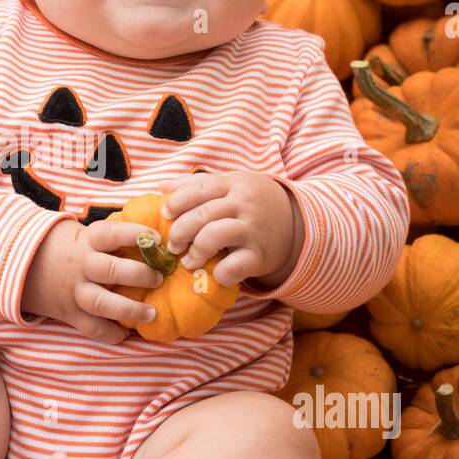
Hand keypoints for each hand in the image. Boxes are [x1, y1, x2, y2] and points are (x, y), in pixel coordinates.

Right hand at [20, 217, 167, 343]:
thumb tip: (151, 238)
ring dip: (128, 309)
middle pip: (111, 271)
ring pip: (101, 303)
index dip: (134, 235)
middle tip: (158, 278)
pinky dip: (110, 334)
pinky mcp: (69, 313)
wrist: (23, 266)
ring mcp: (75, 291)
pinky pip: (91, 327)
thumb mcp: (81, 232)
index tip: (155, 239)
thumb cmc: (64, 246)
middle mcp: (81, 266)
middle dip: (138, 275)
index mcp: (86, 241)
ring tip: (151, 313)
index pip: (112, 234)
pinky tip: (125, 334)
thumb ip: (110, 236)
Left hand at [155, 171, 303, 287]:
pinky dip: (220, 273)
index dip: (178, 201)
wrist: (297, 224)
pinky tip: (215, 273)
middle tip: (173, 245)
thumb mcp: (231, 185)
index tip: (166, 214)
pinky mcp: (260, 256)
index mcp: (233, 184)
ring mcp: (253, 229)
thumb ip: (196, 184)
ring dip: (195, 251)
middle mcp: (244, 204)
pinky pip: (234, 266)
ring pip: (214, 235)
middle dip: (180, 231)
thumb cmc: (252, 203)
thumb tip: (162, 186)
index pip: (200, 187)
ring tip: (188, 261)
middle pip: (203, 214)